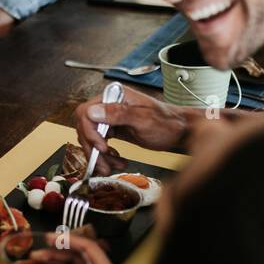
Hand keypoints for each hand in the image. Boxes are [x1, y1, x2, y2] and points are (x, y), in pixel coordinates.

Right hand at [76, 88, 191, 155]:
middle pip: (85, 127)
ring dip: (98, 156)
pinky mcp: (113, 129)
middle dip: (92, 148)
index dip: (90, 132)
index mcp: (114, 96)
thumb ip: (118, 113)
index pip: (86, 112)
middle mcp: (109, 105)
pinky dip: (104, 156)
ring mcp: (110, 118)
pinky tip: (116, 161)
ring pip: (90, 138)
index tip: (102, 146)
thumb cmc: (167, 123)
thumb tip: (93, 112)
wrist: (178, 132)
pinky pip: (99, 144)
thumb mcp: (143, 118)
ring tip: (111, 167)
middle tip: (103, 163)